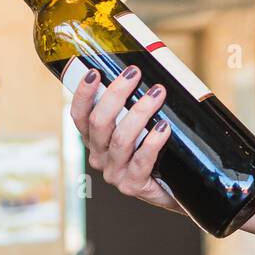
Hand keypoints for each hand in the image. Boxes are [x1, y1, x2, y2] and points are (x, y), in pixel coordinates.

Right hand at [69, 65, 181, 213]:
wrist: (174, 188)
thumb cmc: (156, 150)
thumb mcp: (139, 126)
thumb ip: (134, 102)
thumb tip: (147, 66)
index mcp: (94, 138)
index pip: (79, 115)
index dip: (83, 93)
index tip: (95, 72)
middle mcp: (99, 155)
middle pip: (99, 122)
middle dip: (116, 94)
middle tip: (135, 73)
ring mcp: (115, 172)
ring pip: (120, 139)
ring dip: (139, 112)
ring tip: (157, 93)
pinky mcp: (133, 185)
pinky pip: (141, 161)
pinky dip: (152, 142)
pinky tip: (164, 128)